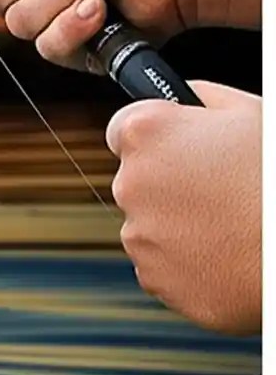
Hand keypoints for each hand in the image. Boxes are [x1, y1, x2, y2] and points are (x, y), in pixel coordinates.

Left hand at [106, 81, 260, 334]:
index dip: (154, 136)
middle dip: (171, 181)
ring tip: (232, 222)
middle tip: (223, 187)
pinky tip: (227, 252)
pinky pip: (162, 263)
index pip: (123, 128)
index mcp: (147, 135)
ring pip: (150, 224)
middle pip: (138, 179)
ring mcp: (139, 236)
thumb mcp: (251, 113)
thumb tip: (184, 96)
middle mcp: (130, 185)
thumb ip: (203, 99)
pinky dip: (188, 260)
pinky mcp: (154, 278)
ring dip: (180, 222)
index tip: (176, 144)